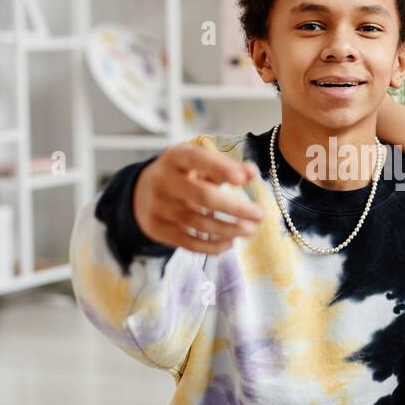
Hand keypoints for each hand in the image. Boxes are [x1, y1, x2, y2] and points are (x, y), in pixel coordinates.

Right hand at [132, 141, 264, 254]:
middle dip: (236, 208)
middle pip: (203, 197)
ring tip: (250, 230)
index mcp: (175, 158)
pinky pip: (189, 243)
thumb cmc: (183, 174)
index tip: (243, 179)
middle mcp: (163, 181)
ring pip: (199, 224)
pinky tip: (230, 243)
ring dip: (229, 230)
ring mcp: (159, 207)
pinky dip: (212, 246)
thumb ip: (226, 166)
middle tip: (260, 215)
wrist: (144, 192)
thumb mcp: (200, 162)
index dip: (220, 169)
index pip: (197, 159)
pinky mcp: (157, 228)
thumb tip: (251, 172)